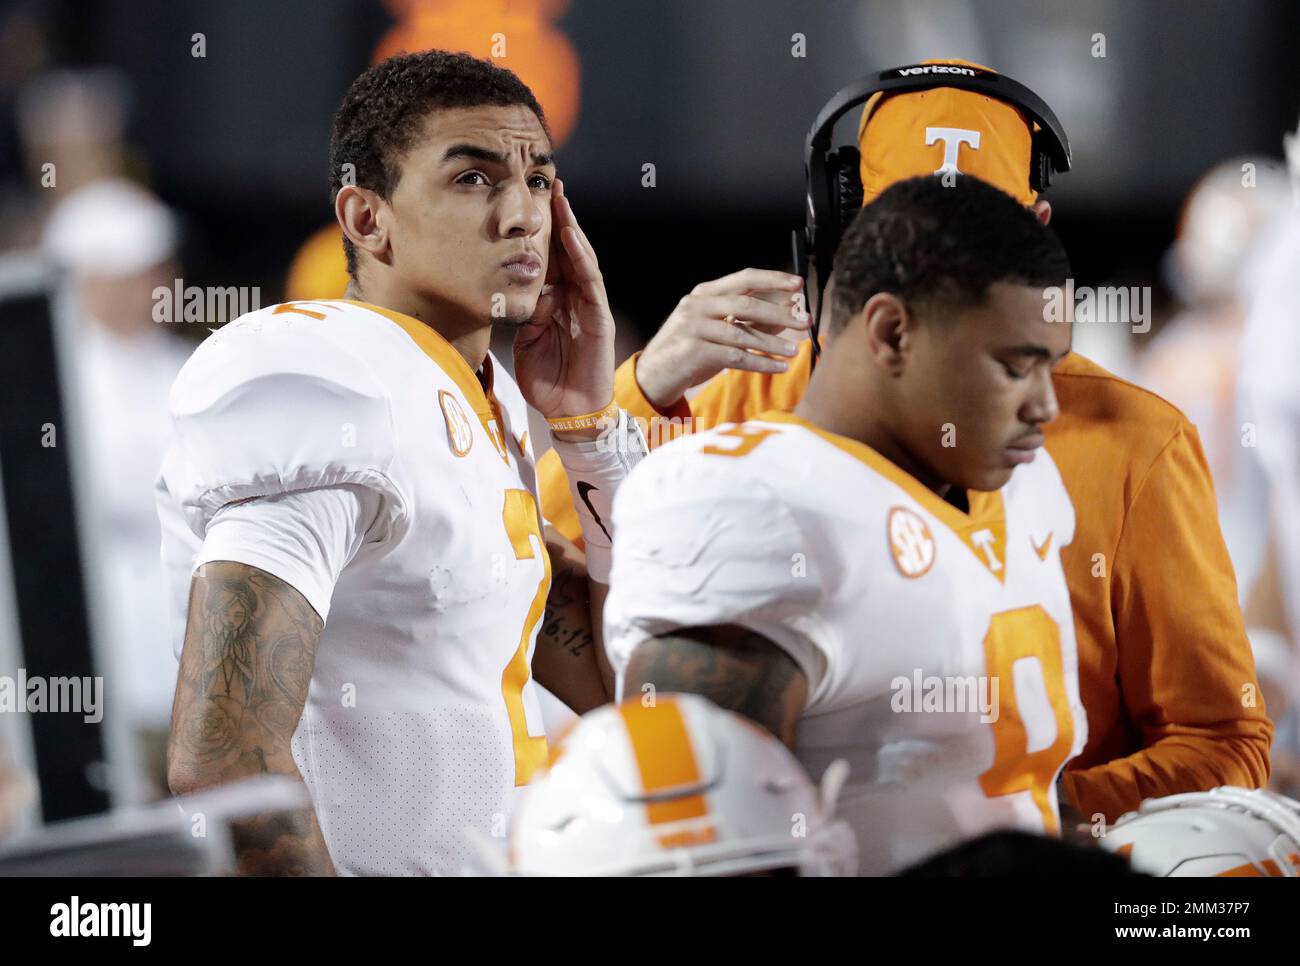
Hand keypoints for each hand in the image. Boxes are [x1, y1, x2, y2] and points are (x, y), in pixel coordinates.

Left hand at [514, 179, 615, 434]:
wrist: (569, 412)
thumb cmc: (546, 379)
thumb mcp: (525, 340)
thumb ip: (525, 314)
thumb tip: (520, 289)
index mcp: (555, 302)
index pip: (549, 258)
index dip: (540, 231)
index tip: (528, 201)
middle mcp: (574, 298)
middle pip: (567, 250)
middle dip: (559, 217)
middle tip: (548, 182)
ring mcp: (589, 306)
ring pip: (581, 258)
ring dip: (572, 228)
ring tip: (561, 198)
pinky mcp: (599, 317)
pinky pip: (591, 282)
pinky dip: (582, 258)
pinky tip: (572, 236)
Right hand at [634, 268, 807, 410]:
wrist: (653, 376)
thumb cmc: (690, 351)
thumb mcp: (718, 330)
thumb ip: (749, 321)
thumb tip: (787, 314)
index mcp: (705, 293)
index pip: (743, 278)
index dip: (772, 279)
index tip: (798, 284)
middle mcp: (697, 305)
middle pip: (746, 304)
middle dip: (779, 313)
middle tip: (804, 322)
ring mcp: (693, 327)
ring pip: (742, 333)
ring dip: (773, 343)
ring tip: (795, 351)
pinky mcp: (693, 351)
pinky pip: (735, 357)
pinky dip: (760, 363)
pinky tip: (778, 368)